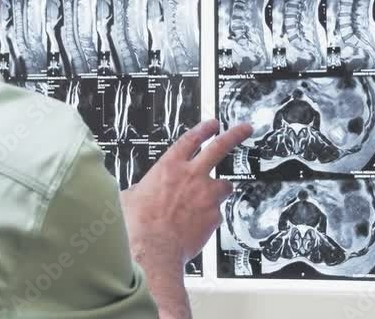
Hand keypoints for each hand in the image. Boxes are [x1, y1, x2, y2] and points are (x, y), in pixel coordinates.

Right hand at [120, 119, 252, 265]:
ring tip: (208, 200)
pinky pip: (217, 214)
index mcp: (169, 166)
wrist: (152, 250)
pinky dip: (210, 218)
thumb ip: (140, 190)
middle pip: (220, 147)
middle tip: (245, 129)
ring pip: (224, 184)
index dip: (204, 129)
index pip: (191, 139)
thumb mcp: (129, 198)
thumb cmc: (137, 225)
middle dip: (235, 135)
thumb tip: (137, 193)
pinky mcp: (214, 216)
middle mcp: (191, 176)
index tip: (213, 124)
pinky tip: (197, 227)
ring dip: (219, 190)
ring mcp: (206, 195)